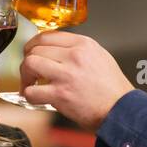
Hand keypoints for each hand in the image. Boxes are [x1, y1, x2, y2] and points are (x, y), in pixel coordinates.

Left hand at [20, 32, 134, 131]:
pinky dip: (29, 94)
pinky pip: (32, 91)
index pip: (47, 35)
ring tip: (30, 83)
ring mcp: (66, 75)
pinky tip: (34, 97)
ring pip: (30, 63)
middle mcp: (74, 56)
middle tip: (30, 72)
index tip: (31, 52)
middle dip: (27, 60)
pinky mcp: (60, 94)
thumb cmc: (112, 88)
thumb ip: (78, 50)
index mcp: (83, 44)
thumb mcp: (100, 57)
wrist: (121, 110)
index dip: (33, 44)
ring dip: (25, 75)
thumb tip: (56, 50)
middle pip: (36, 48)